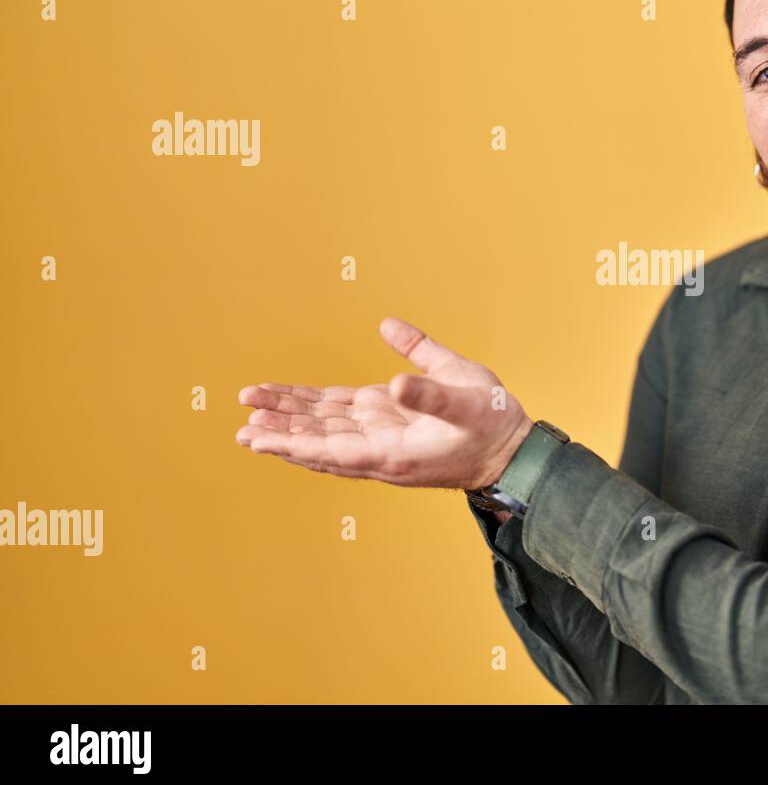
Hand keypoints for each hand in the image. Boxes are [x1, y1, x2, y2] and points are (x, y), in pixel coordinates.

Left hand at [235, 317, 532, 490]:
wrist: (511, 452)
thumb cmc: (493, 426)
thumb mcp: (467, 397)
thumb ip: (428, 374)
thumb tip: (390, 332)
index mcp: (395, 451)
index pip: (333, 450)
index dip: (294, 443)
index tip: (260, 439)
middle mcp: (380, 450)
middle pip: (319, 441)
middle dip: (279, 430)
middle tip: (240, 421)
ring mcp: (382, 438)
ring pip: (325, 430)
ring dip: (289, 421)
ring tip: (249, 410)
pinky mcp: (388, 423)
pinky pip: (342, 419)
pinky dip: (313, 412)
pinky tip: (288, 404)